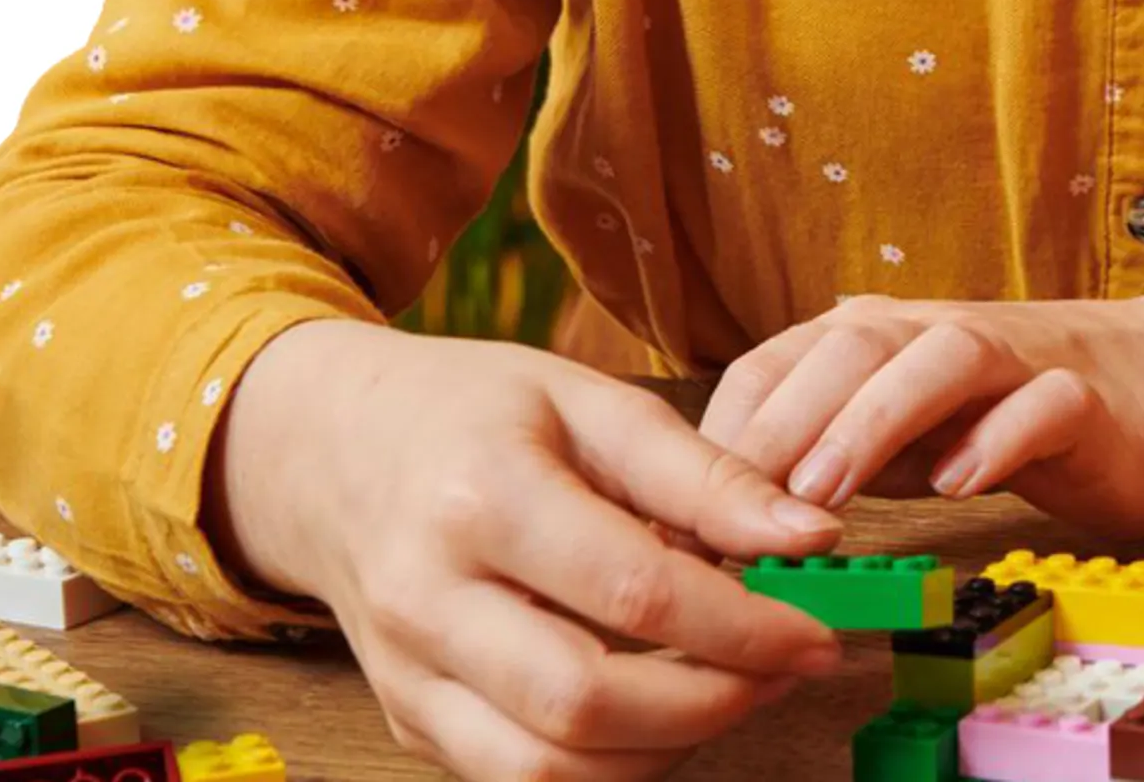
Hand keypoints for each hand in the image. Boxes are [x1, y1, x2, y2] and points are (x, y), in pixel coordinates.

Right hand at [212, 319, 848, 781]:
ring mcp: (408, 673)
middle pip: (584, 702)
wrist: (330, 450)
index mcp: (480, 498)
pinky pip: (515, 779)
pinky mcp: (409, 719)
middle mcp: (428, 599)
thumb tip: (809, 536)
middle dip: (711, 703)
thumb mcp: (587, 400)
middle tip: (783, 669)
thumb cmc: (469, 413)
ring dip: (664, 750)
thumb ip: (703, 473)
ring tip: (730, 689)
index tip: (813, 631)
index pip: (634, 592)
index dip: (743, 626)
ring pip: (546, 769)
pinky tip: (658, 708)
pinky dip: (605, 764)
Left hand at [699, 291, 1143, 537]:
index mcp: (874, 339)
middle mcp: (934, 331)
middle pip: (847, 349)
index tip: (680, 519)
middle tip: (733, 511)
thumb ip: (822, 465)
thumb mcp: (897, 442)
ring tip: (825, 492)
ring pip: (936, 360)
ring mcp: (1014, 356)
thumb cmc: (1006, 419)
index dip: (722, 438)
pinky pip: (1038, 404)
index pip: (776, 365)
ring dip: (872, 421)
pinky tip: (960, 483)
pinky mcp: (1082, 395)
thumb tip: (717, 527)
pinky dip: (997, 437)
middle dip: (781, 427)